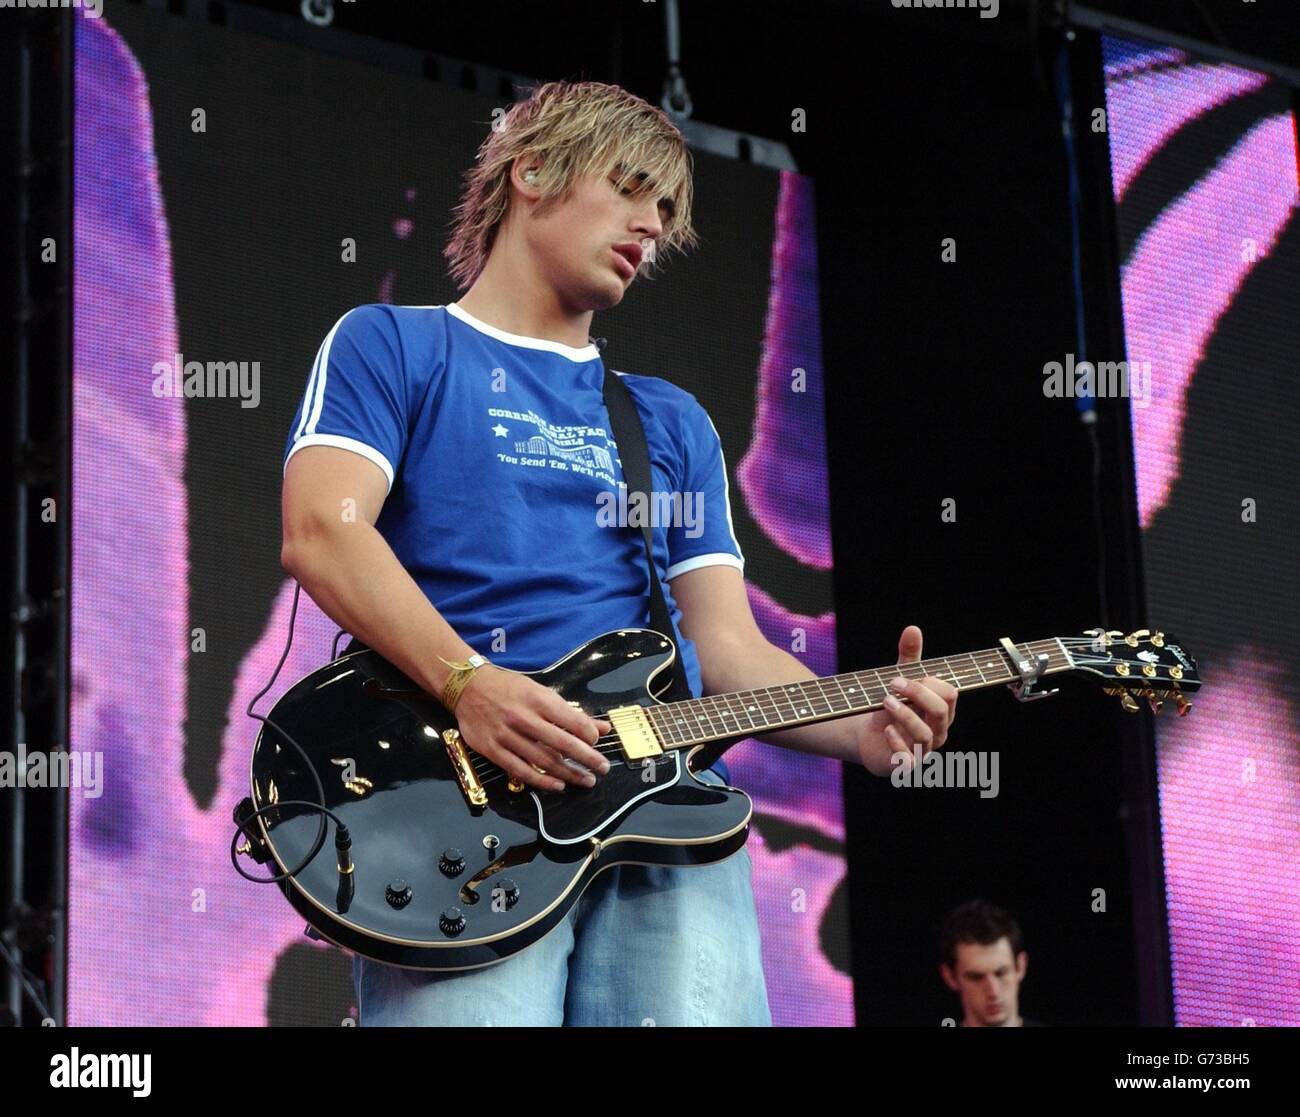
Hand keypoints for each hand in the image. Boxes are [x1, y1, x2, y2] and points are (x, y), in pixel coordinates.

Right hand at [452, 666, 612, 792]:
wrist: (467, 686)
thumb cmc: (508, 688)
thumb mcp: (541, 691)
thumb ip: (570, 712)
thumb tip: (601, 727)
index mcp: (538, 699)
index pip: (572, 721)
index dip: (589, 735)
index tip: (598, 742)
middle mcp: (523, 718)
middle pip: (562, 743)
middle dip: (586, 758)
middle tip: (602, 769)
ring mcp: (506, 735)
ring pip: (543, 760)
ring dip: (568, 773)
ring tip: (585, 780)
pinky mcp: (492, 749)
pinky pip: (520, 770)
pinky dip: (541, 780)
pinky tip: (557, 785)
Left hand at [856, 625, 957, 776]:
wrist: (869, 738)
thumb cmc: (891, 708)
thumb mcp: (899, 681)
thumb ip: (908, 657)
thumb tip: (913, 628)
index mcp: (941, 711)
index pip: (949, 694)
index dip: (927, 683)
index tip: (900, 676)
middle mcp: (937, 732)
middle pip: (942, 711)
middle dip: (918, 694)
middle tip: (892, 684)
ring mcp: (923, 750)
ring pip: (925, 734)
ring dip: (905, 715)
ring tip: (885, 701)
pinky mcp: (905, 765)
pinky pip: (908, 759)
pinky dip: (898, 743)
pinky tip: (886, 729)